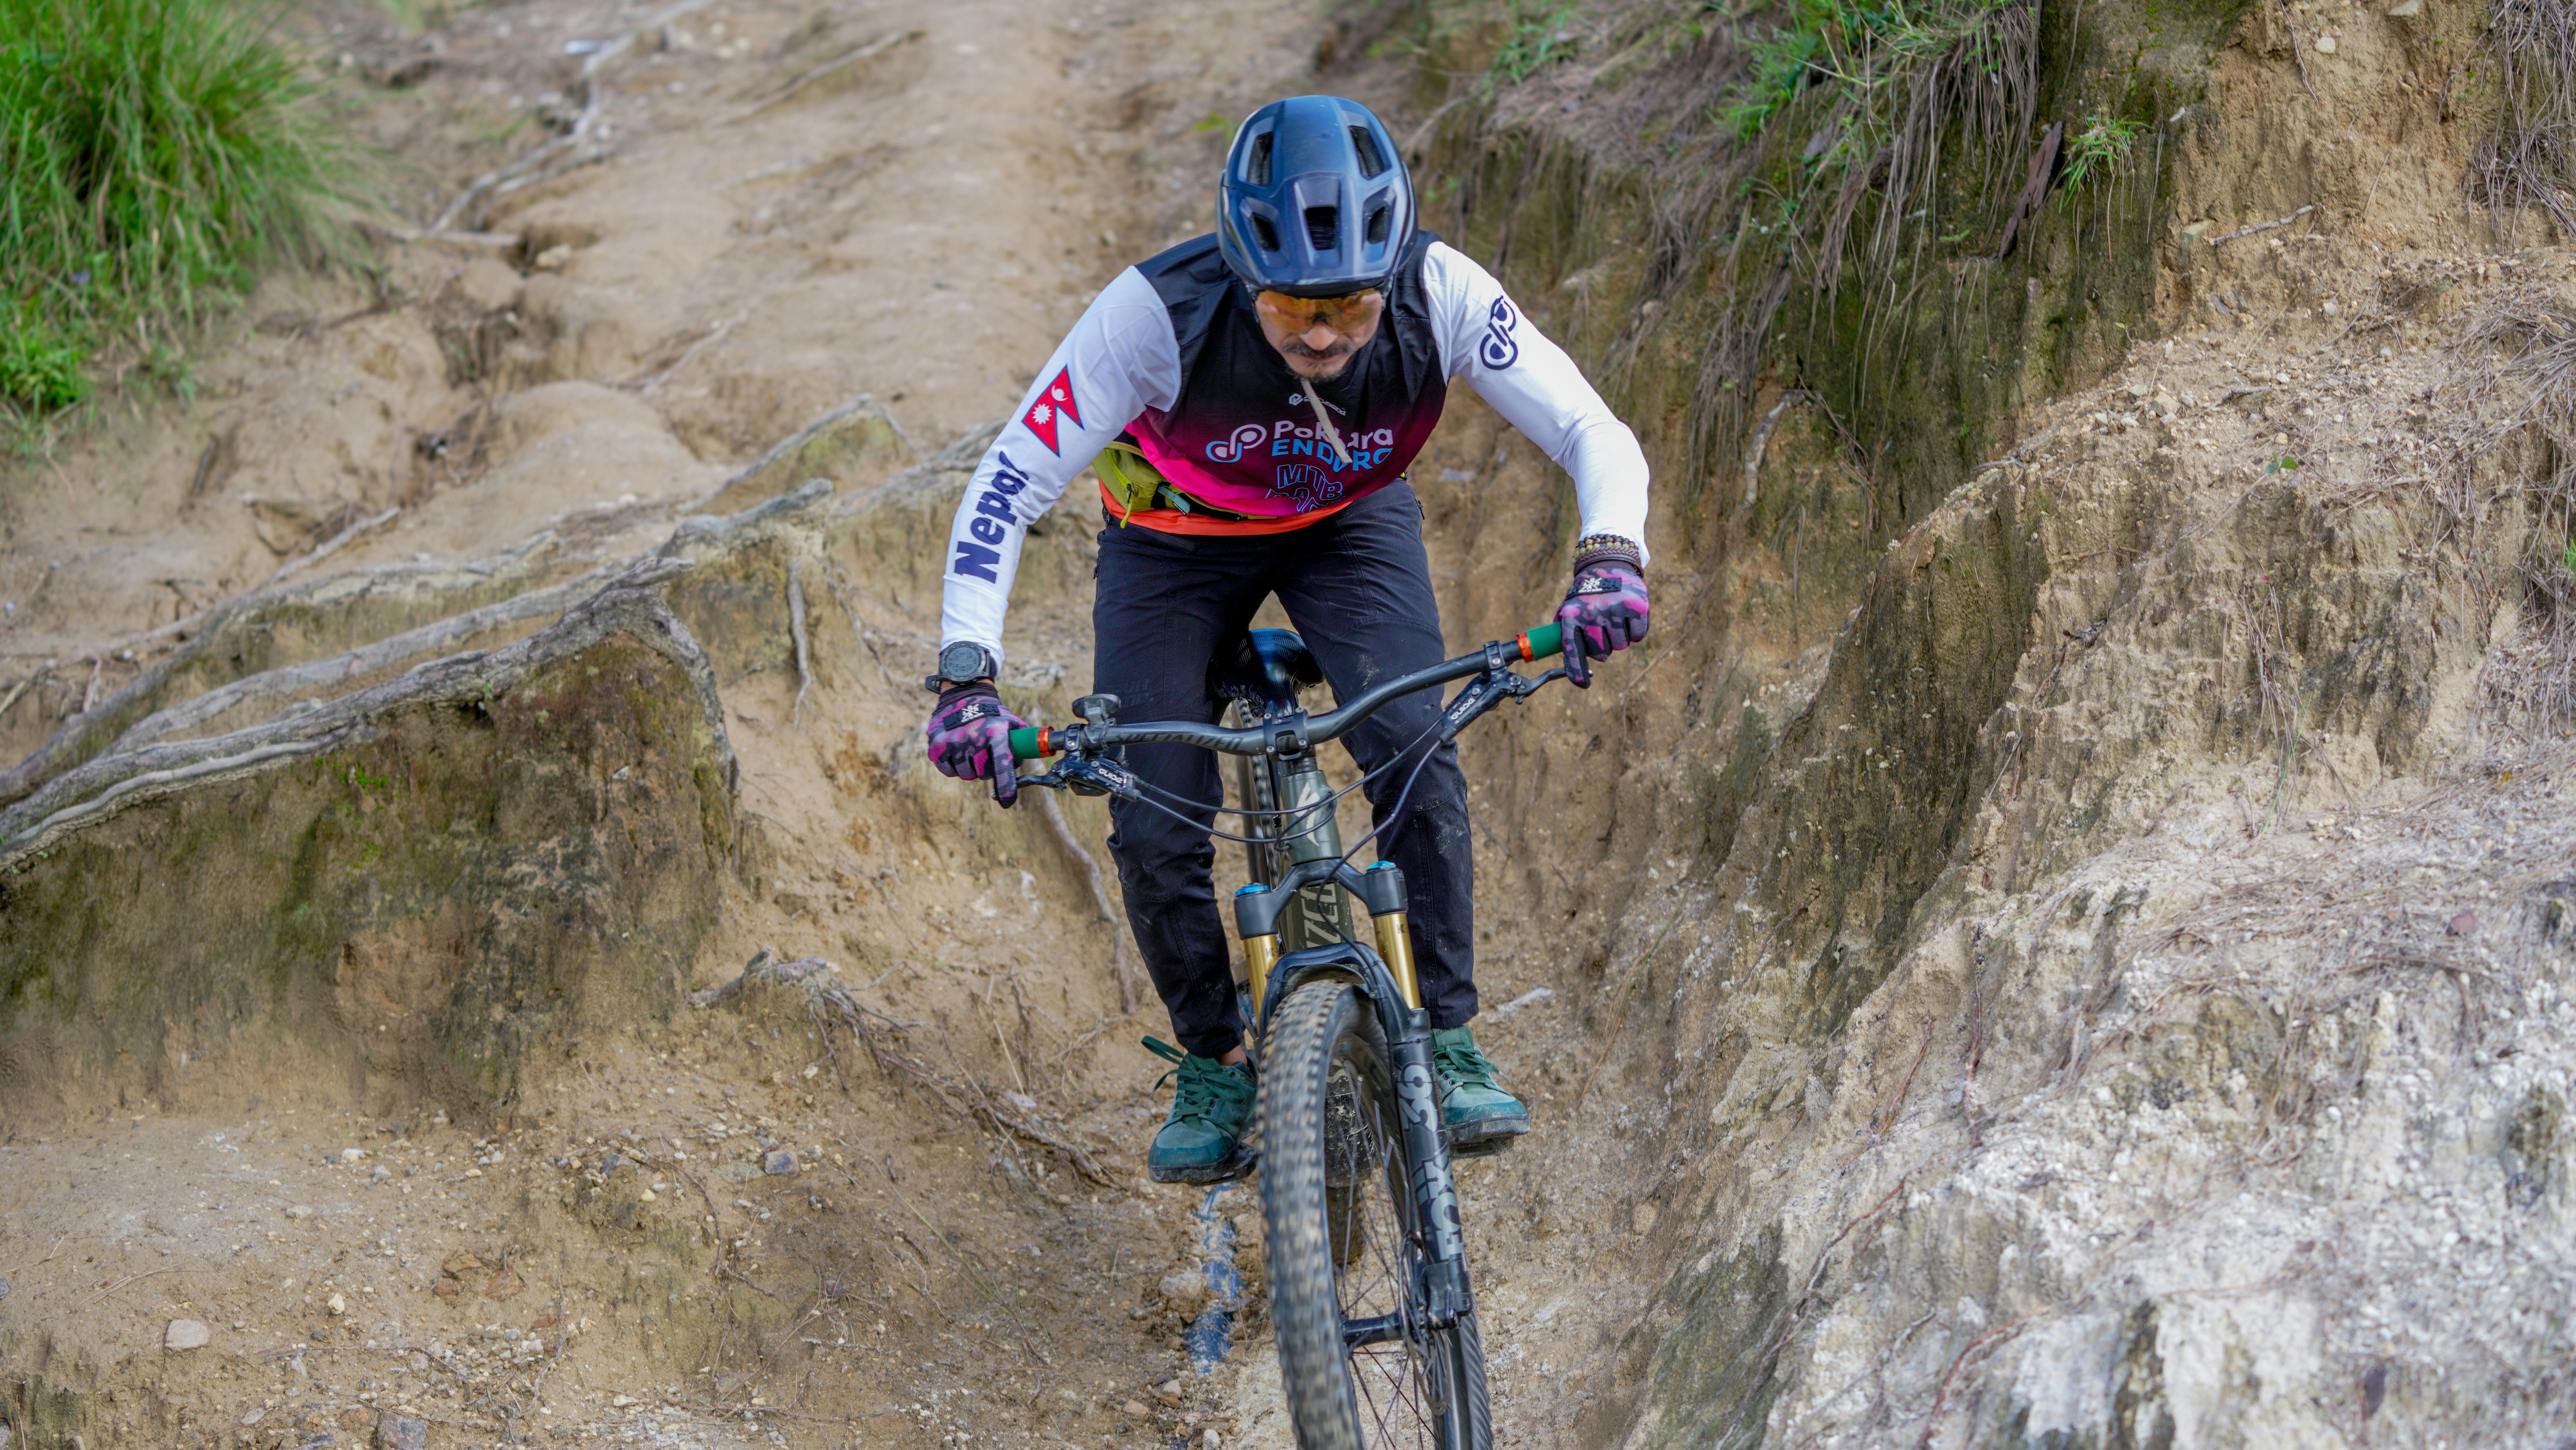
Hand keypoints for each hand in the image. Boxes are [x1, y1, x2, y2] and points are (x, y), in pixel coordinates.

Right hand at [925, 681, 1028, 806]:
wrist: (962, 693)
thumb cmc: (991, 712)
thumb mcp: (1010, 721)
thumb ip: (1022, 741)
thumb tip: (1031, 759)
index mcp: (995, 732)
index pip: (1001, 763)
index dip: (1005, 785)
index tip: (1007, 801)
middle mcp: (973, 737)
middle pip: (982, 774)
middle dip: (986, 770)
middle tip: (985, 756)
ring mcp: (953, 741)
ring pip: (965, 774)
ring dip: (969, 768)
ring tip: (971, 751)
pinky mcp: (937, 745)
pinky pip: (947, 770)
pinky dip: (953, 766)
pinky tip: (957, 752)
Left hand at [1556, 556, 1647, 687]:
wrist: (1608, 564)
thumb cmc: (1586, 594)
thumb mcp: (1569, 607)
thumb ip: (1565, 632)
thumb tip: (1569, 661)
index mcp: (1572, 616)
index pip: (1572, 650)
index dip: (1577, 671)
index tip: (1583, 685)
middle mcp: (1592, 614)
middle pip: (1601, 654)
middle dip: (1603, 647)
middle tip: (1602, 629)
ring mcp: (1615, 610)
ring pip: (1620, 646)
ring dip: (1619, 638)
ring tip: (1614, 618)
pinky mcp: (1636, 607)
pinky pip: (1637, 637)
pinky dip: (1635, 631)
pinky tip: (1628, 616)